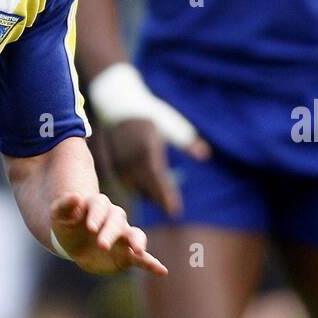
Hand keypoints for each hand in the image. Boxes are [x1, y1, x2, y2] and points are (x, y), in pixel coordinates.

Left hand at [50, 192, 166, 275]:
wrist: (73, 242)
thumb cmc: (66, 225)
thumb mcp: (59, 215)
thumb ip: (64, 205)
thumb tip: (75, 197)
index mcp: (98, 206)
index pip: (100, 205)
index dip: (96, 216)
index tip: (89, 228)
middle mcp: (114, 219)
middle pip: (117, 222)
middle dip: (110, 233)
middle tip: (101, 245)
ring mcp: (123, 236)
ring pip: (135, 235)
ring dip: (137, 242)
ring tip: (139, 250)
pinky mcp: (127, 254)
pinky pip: (142, 258)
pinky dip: (152, 264)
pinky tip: (162, 271)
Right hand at [87, 64, 209, 216]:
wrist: (118, 105)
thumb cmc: (149, 113)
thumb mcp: (170, 124)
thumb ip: (186, 142)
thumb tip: (204, 155)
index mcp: (148, 151)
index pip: (158, 181)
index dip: (166, 197)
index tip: (175, 211)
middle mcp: (132, 161)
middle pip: (146, 188)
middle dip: (159, 199)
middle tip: (172, 210)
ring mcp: (120, 163)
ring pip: (135, 188)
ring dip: (147, 194)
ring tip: (161, 198)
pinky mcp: (112, 165)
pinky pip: (126, 182)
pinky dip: (137, 187)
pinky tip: (145, 188)